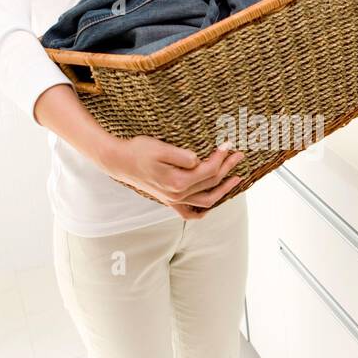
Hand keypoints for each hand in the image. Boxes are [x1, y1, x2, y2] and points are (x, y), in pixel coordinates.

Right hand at [98, 136, 245, 218]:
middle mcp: (177, 195)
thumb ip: (182, 156)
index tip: (228, 144)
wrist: (119, 161)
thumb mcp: (160, 148)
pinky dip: (204, 209)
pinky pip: (190, 213)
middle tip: (238, 155)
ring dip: (224, 189)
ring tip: (236, 178)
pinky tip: (214, 201)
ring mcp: (173, 200)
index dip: (221, 157)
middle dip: (227, 168)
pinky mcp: (169, 200)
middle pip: (211, 183)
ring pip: (206, 200)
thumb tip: (199, 160)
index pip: (208, 171)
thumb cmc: (138, 151)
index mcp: (177, 182)